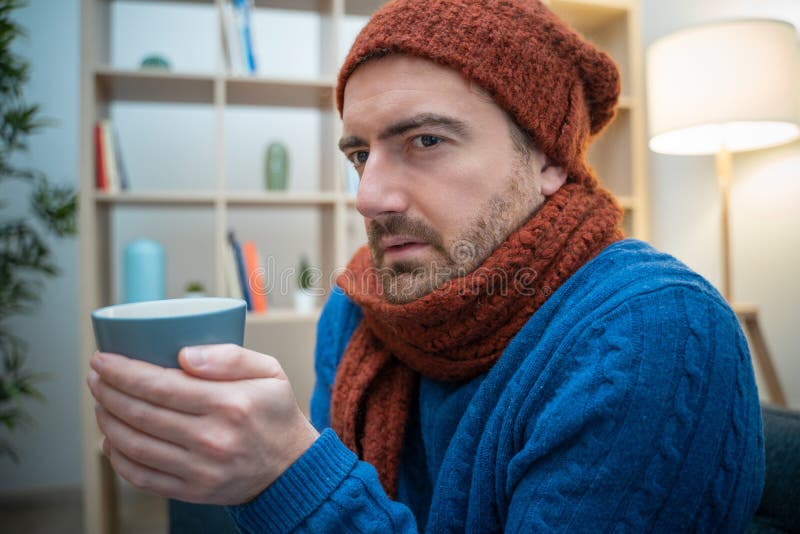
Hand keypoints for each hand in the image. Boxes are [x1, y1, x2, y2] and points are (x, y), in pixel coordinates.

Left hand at [86, 345, 318, 504]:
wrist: (292, 468)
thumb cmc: (275, 414)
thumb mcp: (269, 371)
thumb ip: (231, 356)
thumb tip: (184, 356)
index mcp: (230, 403)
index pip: (160, 385)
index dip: (123, 372)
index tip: (104, 359)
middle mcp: (213, 438)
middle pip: (141, 413)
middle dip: (107, 391)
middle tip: (95, 376)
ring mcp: (200, 469)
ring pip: (135, 444)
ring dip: (107, 421)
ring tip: (100, 402)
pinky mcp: (192, 492)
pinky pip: (142, 477)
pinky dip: (118, 458)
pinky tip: (111, 439)